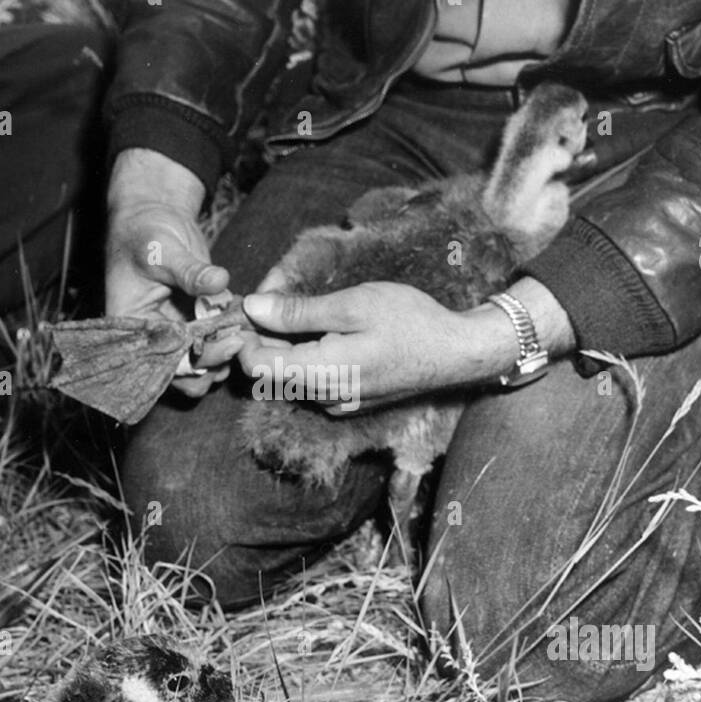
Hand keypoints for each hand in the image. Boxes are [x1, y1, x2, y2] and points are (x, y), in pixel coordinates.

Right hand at [105, 149, 242, 396]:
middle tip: (241, 339)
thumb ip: (189, 270)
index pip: (165, 361)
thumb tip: (218, 282)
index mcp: (133, 327)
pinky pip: (218, 336)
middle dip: (216, 360)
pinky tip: (247, 316)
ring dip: (227, 349)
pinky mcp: (198, 319)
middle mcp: (154, 336)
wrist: (155, 214)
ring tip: (247, 329)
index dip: (197, 359)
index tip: (227, 343)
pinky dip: (234, 330)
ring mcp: (178, 330)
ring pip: (206, 360)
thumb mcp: (163, 249)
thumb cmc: (145, 230)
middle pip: (187, 371)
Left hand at [237, 282, 509, 412]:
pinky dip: (306, 356)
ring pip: (290, 376)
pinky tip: (322, 332)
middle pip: (269, 372)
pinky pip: (312, 382)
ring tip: (298, 310)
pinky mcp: (349, 402)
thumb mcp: (352, 305)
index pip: (254, 366)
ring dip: (283, 345)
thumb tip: (252, 307)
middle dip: (262, 336)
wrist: (455, 353)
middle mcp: (323, 397)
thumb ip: (298, 312)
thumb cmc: (410, 322)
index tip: (251, 304)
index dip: (244, 334)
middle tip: (273, 298)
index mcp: (320, 373)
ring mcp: (337, 404)